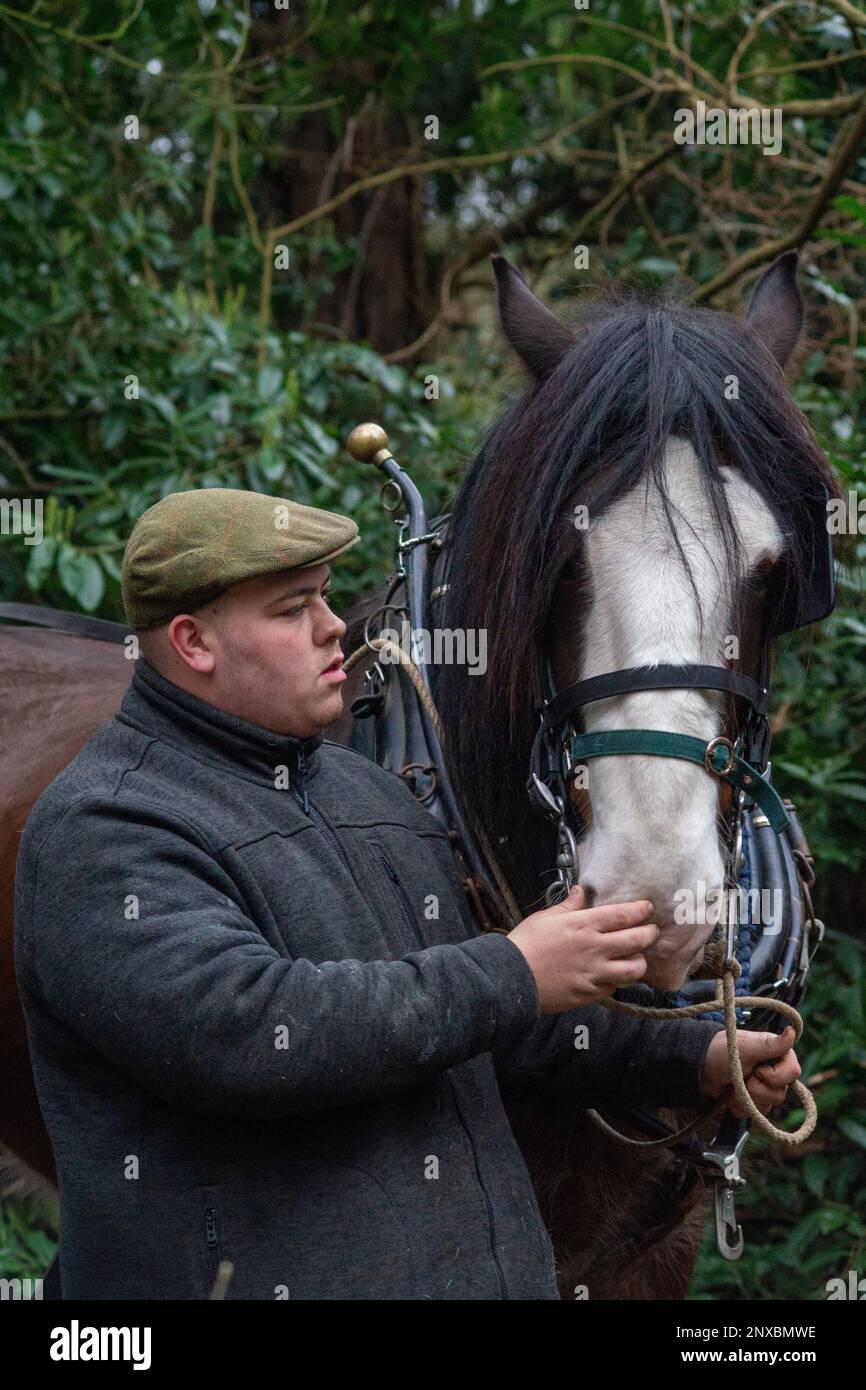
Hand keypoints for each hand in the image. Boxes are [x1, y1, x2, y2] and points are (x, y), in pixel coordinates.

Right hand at [507, 883, 658, 1014]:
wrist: (511, 977)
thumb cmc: (525, 945)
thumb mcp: (545, 918)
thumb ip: (568, 906)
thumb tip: (580, 892)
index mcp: (583, 925)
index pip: (622, 915)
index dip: (640, 910)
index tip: (648, 908)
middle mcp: (594, 948)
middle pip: (636, 940)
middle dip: (649, 934)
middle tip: (652, 932)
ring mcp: (594, 973)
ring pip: (633, 969)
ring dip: (640, 963)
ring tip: (638, 959)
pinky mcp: (589, 993)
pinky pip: (613, 988)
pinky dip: (617, 982)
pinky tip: (613, 977)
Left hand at [701, 1026, 800, 1115]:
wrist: (700, 1068)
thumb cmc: (721, 1051)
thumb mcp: (746, 1047)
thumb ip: (770, 1044)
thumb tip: (792, 1031)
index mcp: (779, 1054)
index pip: (793, 1073)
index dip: (773, 1076)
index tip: (756, 1070)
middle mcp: (776, 1070)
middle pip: (780, 1094)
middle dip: (756, 1089)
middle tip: (742, 1077)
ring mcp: (765, 1087)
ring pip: (768, 1106)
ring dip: (746, 1097)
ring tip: (734, 1085)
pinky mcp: (754, 1100)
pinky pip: (755, 1114)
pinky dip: (740, 1106)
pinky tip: (731, 1095)